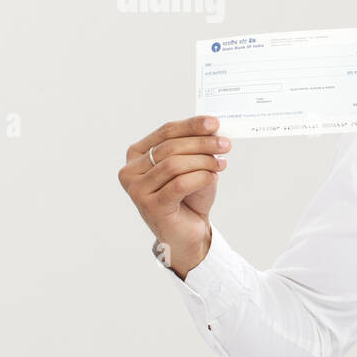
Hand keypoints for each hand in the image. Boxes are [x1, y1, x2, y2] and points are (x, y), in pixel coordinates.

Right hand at [119, 115, 229, 279]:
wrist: (188, 233)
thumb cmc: (189, 198)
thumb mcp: (193, 166)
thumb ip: (196, 147)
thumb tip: (212, 128)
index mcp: (137, 155)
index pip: (165, 132)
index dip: (191, 126)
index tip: (214, 123)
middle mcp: (131, 171)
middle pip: (170, 147)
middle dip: (201, 143)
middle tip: (225, 144)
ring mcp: (137, 190)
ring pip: (174, 164)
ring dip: (203, 161)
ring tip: (221, 163)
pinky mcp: (151, 206)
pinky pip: (179, 184)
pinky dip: (200, 177)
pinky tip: (213, 177)